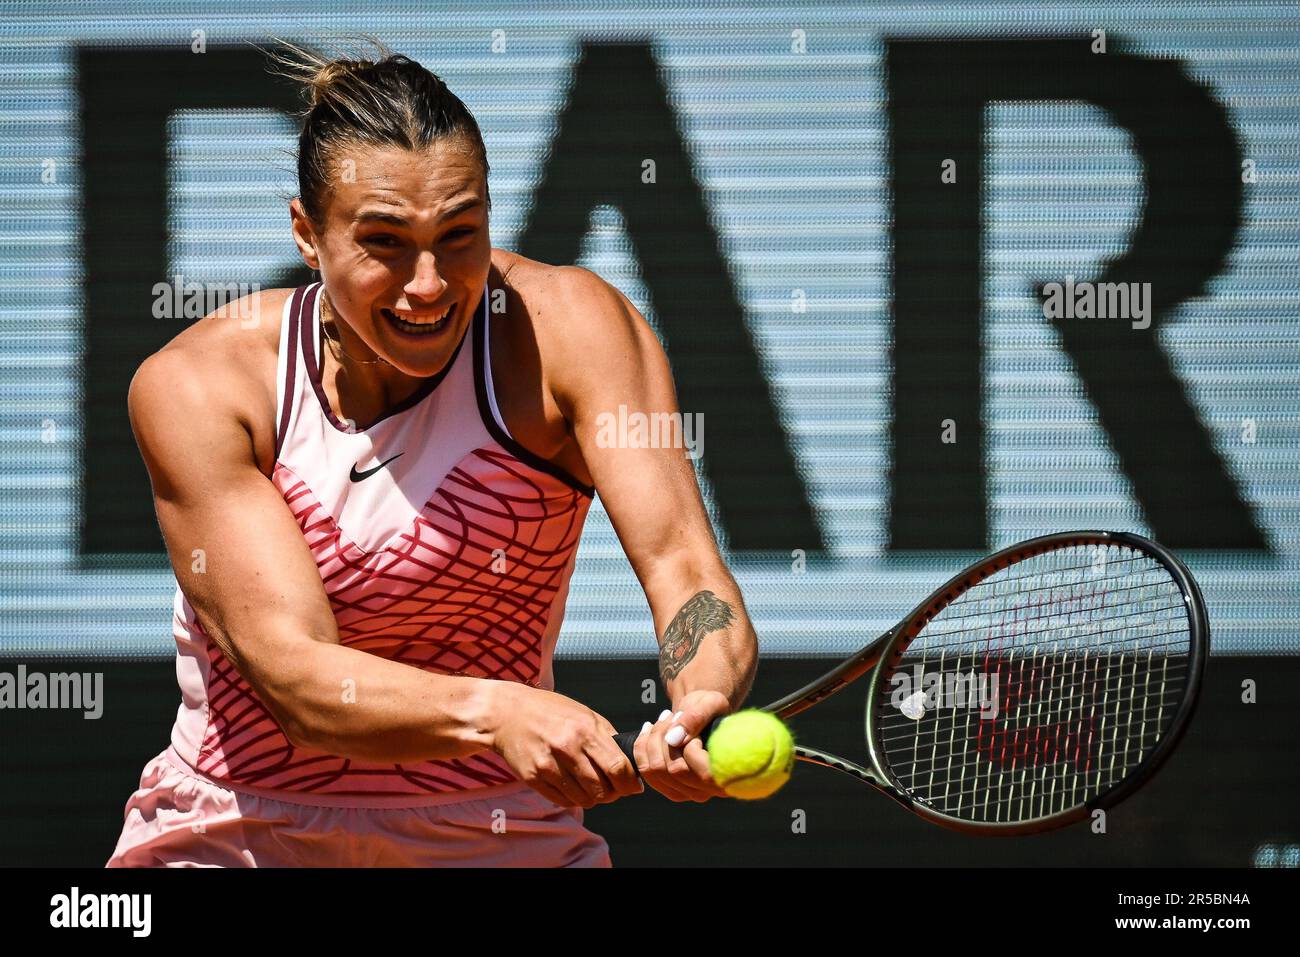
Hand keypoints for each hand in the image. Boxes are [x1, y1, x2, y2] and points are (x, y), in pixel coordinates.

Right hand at [487, 683, 643, 807]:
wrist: (507, 713)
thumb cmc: (549, 711)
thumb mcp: (584, 714)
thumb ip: (607, 736)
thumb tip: (630, 762)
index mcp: (585, 729)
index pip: (618, 767)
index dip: (629, 782)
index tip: (633, 785)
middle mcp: (567, 747)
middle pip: (603, 788)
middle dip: (613, 793)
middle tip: (612, 789)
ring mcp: (549, 764)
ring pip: (584, 799)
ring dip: (593, 798)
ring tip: (591, 787)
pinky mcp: (533, 777)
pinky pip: (563, 801)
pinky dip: (573, 799)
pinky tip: (572, 787)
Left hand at [632, 689, 730, 801]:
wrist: (702, 716)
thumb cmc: (711, 709)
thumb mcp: (710, 704)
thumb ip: (696, 718)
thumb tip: (673, 739)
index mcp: (729, 773)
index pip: (703, 772)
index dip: (690, 745)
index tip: (688, 720)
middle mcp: (711, 791)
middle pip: (674, 770)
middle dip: (665, 737)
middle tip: (670, 715)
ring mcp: (689, 793)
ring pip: (656, 771)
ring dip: (652, 740)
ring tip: (662, 720)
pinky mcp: (671, 789)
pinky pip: (646, 772)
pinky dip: (642, 748)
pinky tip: (649, 729)